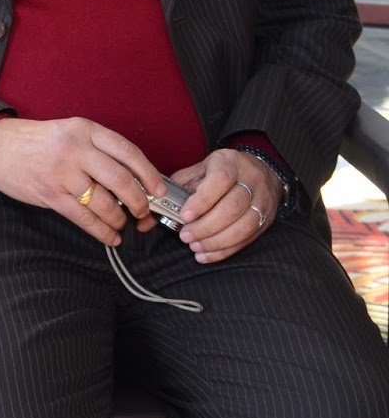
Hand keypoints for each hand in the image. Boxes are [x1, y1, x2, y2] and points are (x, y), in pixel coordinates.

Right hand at [0, 117, 165, 245]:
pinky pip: (84, 218)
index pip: (128, 152)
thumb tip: (132, 178)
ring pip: (105, 203)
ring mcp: (62, 173)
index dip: (149, 174)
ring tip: (122, 224)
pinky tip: (110, 237)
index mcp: (84, 129)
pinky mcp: (50, 194)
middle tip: (143, 211)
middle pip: (120, 180)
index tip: (159, 190)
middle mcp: (75, 149)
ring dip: (120, 219)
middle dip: (138, 202)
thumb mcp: (69, 131)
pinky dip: (102, 232)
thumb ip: (97, 149)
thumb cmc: (35, 141)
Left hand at [171, 148, 280, 262]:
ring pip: (244, 225)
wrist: (258, 171)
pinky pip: (248, 238)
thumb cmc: (220, 172)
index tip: (184, 216)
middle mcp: (251, 180)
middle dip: (206, 226)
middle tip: (185, 237)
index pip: (219, 181)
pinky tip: (208, 254)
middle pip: (232, 207)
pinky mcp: (267, 219)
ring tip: (195, 248)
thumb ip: (176, 189)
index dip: (202, 201)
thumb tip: (150, 215)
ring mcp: (262, 201)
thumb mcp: (198, 171)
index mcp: (229, 162)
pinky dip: (226, 250)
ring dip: (217, 241)